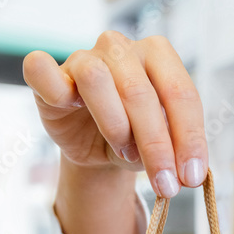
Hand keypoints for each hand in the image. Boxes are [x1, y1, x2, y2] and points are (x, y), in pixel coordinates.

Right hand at [22, 32, 207, 197]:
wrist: (97, 146)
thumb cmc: (135, 137)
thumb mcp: (162, 146)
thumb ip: (176, 150)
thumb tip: (186, 173)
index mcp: (158, 55)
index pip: (180, 92)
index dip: (189, 138)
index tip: (191, 176)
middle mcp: (121, 48)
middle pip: (140, 92)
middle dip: (156, 145)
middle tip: (165, 185)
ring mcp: (84, 57)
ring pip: (96, 79)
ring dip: (114, 125)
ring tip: (124, 151)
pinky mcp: (50, 73)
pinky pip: (42, 68)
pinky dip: (54, 87)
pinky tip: (67, 107)